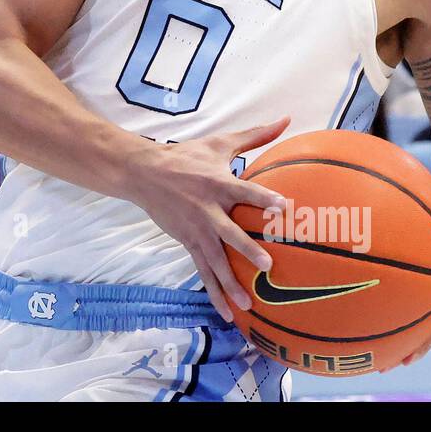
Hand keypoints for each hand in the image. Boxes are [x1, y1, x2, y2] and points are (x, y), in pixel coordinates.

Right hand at [124, 117, 290, 322]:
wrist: (144, 173)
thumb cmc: (186, 156)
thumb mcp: (219, 143)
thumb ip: (255, 136)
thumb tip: (287, 119)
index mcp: (218, 183)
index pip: (244, 191)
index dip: (263, 198)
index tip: (283, 207)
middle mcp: (208, 210)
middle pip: (230, 233)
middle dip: (247, 250)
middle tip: (267, 265)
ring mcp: (196, 230)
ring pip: (215, 261)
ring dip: (230, 283)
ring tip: (248, 304)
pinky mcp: (188, 242)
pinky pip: (202, 271)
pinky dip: (214, 292)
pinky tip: (227, 312)